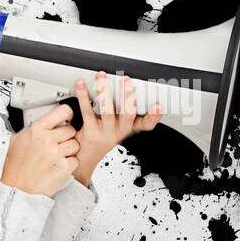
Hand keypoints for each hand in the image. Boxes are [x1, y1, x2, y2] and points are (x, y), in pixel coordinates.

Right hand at [0, 103, 79, 197]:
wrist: (18, 190)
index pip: (62, 111)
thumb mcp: (17, 141)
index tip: (68, 118)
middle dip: (66, 137)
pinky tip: (58, 166)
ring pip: (75, 144)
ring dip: (69, 151)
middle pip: (71, 130)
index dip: (67, 114)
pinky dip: (70, 164)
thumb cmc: (16, 168)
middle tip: (57, 145)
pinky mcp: (64, 167)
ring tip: (56, 157)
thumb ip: (32, 129)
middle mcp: (47, 140)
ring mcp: (56, 153)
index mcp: (36, 130)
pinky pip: (75, 160)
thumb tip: (44, 121)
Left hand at [71, 71, 163, 185]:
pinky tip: (81, 86)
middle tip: (126, 81)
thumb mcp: (118, 129)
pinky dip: (83, 96)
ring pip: (107, 111)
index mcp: (128, 129)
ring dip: (104, 92)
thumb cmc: (100, 141)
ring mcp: (104, 134)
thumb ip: (124, 112)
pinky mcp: (90, 133)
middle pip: (128, 115)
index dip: (154, 117)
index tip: (158, 106)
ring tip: (102, 78)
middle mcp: (118, 132)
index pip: (146, 125)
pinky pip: (87, 112)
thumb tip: (127, 87)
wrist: (85, 161)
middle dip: (128, 96)